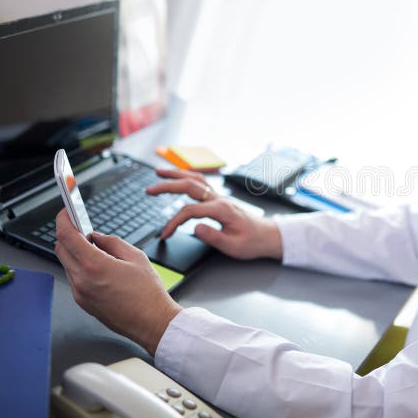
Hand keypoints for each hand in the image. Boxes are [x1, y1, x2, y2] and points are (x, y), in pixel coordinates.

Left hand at [54, 209, 180, 355]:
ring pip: (67, 264)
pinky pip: (74, 278)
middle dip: (69, 235)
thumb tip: (98, 237)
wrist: (152, 323)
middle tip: (83, 229)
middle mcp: (82, 280)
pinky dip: (81, 267)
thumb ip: (113, 242)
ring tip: (98, 251)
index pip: (67, 236)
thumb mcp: (136, 257)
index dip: (63, 220)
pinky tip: (100, 267)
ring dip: (76, 253)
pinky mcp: (83, 302)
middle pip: (61, 249)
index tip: (65, 212)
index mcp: (95, 266)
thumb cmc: (148, 294)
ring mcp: (80, 293)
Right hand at [147, 168, 282, 259]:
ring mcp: (219, 197)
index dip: (174, 222)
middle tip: (149, 190)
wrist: (267, 236)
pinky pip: (201, 183)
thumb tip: (195, 228)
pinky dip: (187, 177)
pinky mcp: (218, 199)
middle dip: (168, 186)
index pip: (190, 211)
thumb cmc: (252, 242)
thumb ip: (214, 237)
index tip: (164, 234)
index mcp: (222, 210)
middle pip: (190, 186)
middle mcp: (219, 199)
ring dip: (176, 174)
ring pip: (195, 179)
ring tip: (158, 172)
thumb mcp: (234, 246)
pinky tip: (177, 177)